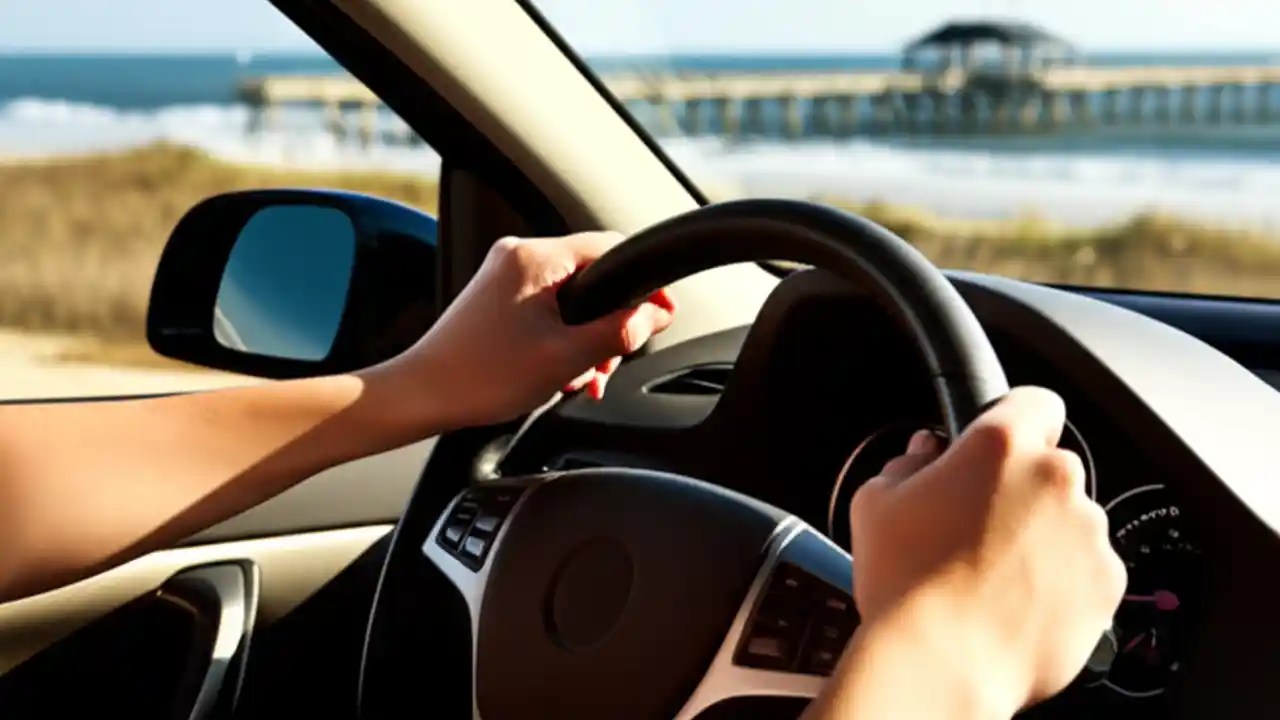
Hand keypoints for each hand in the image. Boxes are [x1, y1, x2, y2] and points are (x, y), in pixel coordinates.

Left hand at [375, 231, 675, 427]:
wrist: (423, 394)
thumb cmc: (482, 376)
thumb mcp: (567, 359)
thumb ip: (619, 333)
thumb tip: (656, 314)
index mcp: (536, 258)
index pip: (612, 249)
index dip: (644, 284)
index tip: (662, 314)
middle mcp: (519, 255)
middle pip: (592, 276)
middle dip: (609, 322)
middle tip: (607, 364)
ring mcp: (505, 274)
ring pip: (571, 296)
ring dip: (585, 336)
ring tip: (580, 376)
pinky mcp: (497, 295)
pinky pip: (547, 306)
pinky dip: (561, 335)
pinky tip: (560, 370)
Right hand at [848, 387, 1125, 712]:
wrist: (942, 663)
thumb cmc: (905, 584)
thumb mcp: (876, 504)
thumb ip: (907, 463)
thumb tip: (927, 454)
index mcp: (1001, 445)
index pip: (1033, 400)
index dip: (1014, 420)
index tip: (999, 447)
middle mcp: (1055, 478)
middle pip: (1050, 467)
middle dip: (1021, 489)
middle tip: (977, 526)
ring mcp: (1088, 532)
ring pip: (1070, 520)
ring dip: (1043, 536)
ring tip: (993, 574)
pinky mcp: (1107, 583)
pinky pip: (1088, 568)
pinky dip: (1062, 580)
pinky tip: (1016, 601)